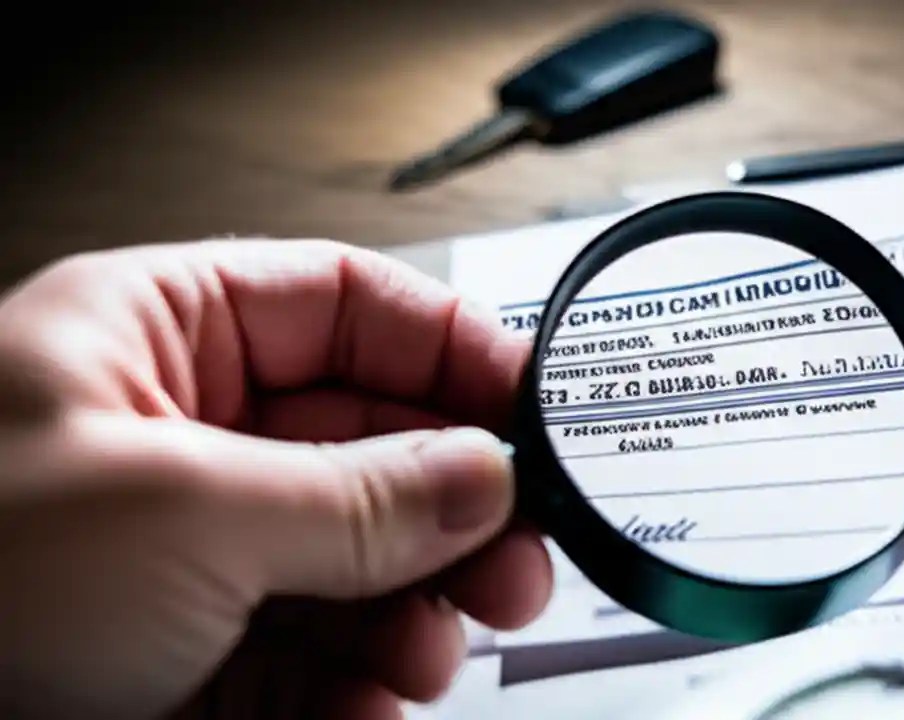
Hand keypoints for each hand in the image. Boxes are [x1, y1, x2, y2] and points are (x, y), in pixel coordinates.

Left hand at [0, 240, 552, 718]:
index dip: (452, 350)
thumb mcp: (177, 512)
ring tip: (432, 647)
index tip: (533, 410)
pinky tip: (372, 703)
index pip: (347, 308)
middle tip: (515, 557)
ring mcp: (193, 550)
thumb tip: (480, 474)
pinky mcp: (191, 651)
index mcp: (158, 338)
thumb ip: (352, 494)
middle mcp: (184, 436)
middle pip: (371, 445)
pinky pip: (313, 652)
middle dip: (451, 505)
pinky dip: (359, 684)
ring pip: (355, 559)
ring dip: (414, 608)